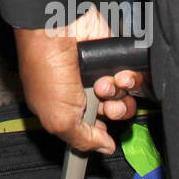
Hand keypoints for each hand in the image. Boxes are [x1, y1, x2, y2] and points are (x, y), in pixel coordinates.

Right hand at [15, 5, 142, 154]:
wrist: (55, 30)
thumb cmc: (45, 68)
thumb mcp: (57, 118)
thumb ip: (80, 139)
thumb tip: (104, 148)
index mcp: (63, 107)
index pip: (89, 129)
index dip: (99, 134)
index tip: (103, 136)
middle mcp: (82, 91)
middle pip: (112, 113)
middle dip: (112, 112)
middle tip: (103, 104)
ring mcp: (98, 73)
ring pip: (124, 95)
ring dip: (117, 94)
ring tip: (104, 83)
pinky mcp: (112, 58)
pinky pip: (133, 76)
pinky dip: (128, 78)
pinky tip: (114, 74)